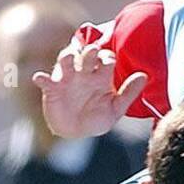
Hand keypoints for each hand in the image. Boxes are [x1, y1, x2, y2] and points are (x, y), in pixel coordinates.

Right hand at [33, 42, 147, 138]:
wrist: (76, 132)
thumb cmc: (96, 118)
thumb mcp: (115, 109)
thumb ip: (129, 93)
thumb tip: (145, 76)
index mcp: (100, 75)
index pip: (105, 58)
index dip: (107, 58)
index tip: (108, 62)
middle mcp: (84, 73)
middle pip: (86, 55)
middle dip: (89, 51)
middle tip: (93, 51)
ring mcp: (67, 79)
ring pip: (65, 61)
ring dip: (66, 56)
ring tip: (68, 56)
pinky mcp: (53, 89)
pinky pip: (46, 81)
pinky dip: (42, 78)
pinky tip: (39, 78)